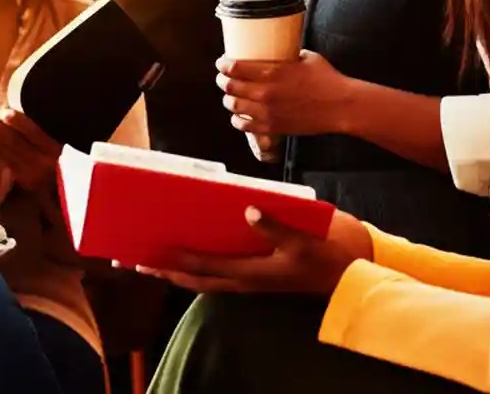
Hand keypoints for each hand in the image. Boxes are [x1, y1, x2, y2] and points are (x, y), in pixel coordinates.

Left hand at [0, 109, 61, 190]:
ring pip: (9, 153)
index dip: (18, 122)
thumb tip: (21, 105)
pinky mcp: (25, 180)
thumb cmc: (57, 150)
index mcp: (56, 147)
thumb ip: (42, 126)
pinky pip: (6, 162)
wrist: (61, 180)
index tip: (4, 112)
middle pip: (18, 144)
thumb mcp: (55, 136)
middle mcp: (46, 162)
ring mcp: (34, 173)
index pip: (35, 133)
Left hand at [131, 208, 372, 294]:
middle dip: (163, 271)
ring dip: (177, 268)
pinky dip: (200, 260)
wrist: (358, 270)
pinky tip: (190, 245)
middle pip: (195, 278)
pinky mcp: (260, 270)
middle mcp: (247, 278)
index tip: (146, 256)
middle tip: (131, 261)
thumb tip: (247, 210)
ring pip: (205, 276)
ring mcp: (252, 276)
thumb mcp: (305, 239)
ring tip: (149, 256)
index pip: (204, 268)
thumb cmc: (332, 254)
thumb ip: (276, 227)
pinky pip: (221, 268)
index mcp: (253, 274)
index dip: (174, 262)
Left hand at [216, 50, 354, 136]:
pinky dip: (237, 119)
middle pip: (229, 87)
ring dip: (228, 100)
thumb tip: (283, 50)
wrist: (340, 107)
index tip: (222, 62)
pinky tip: (239, 115)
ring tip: (230, 96)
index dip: (223, 64)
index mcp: (271, 72)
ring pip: (233, 106)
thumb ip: (289, 55)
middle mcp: (264, 92)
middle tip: (223, 78)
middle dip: (222, 81)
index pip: (234, 68)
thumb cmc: (327, 80)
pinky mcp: (271, 127)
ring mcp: (266, 112)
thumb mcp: (307, 58)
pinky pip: (243, 125)